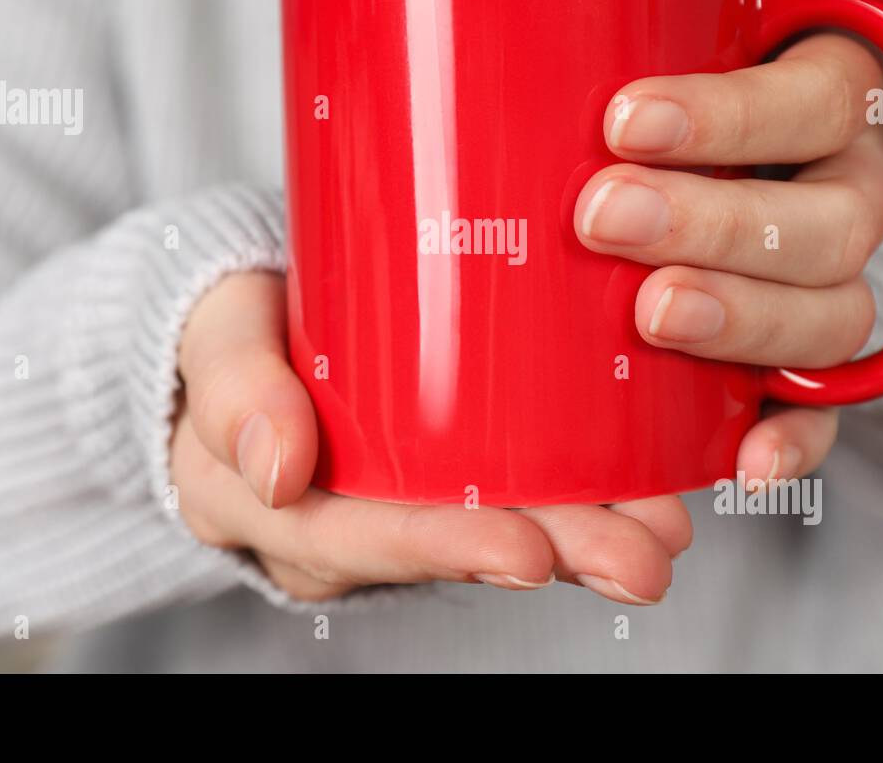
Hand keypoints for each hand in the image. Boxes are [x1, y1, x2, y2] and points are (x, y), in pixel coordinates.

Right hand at [171, 271, 690, 603]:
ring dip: (590, 529)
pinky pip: (512, 484)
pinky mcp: (443, 466)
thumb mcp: (214, 340)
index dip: (446, 548)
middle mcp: (351, 523)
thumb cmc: (226, 329)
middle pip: (455, 547)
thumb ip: (234, 391)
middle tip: (641, 559)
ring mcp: (402, 496)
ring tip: (668, 530)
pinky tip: (650, 480)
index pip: (365, 540)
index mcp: (283, 509)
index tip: (525, 553)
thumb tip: (279, 469)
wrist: (240, 323)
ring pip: (498, 523)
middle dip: (556, 553)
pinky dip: (583, 483)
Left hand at [574, 0, 882, 484]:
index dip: (734, 114)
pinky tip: (744, 458)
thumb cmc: (715, 57)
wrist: (738, 147)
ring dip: (745, 321)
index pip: (813, 100)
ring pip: (829, 319)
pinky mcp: (806, 364)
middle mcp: (850, 195)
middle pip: (825, 224)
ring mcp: (832, 285)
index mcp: (836, 99)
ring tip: (653, 315)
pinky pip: (825, 411)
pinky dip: (794, 441)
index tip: (623, 120)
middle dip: (716, 222)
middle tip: (604, 214)